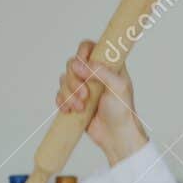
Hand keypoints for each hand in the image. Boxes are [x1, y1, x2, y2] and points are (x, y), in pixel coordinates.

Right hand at [56, 40, 148, 164]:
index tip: (83, 66)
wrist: (117, 135)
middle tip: (85, 95)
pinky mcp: (75, 100)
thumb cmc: (123, 111)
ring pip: (64, 79)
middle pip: (72, 64)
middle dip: (75, 80)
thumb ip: (101, 71)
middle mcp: (94, 74)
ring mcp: (84, 87)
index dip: (82, 53)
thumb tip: (80, 65)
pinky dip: (62, 102)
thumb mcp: (118, 86)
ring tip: (81, 107)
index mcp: (107, 66)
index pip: (88, 47)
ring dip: (69, 94)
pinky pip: (60, 94)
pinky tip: (71, 110)